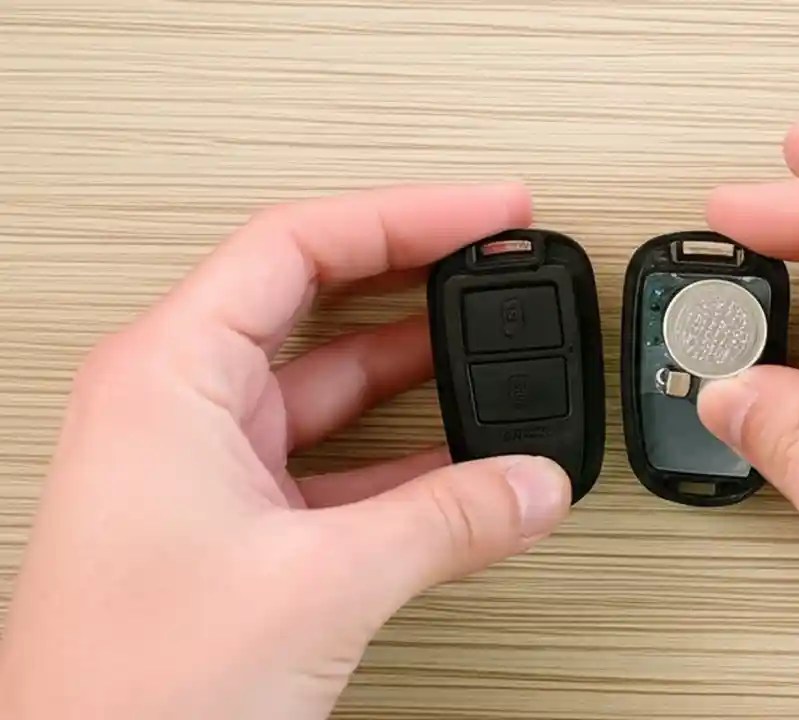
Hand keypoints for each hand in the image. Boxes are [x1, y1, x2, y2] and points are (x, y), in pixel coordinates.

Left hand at [0, 185, 571, 719]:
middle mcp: (177, 407)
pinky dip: (403, 455)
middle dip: (416, 278)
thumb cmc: (126, 693)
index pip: (298, 244)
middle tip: (499, 258)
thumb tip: (531, 483)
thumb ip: (448, 520)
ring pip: (329, 384)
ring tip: (498, 349)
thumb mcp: (319, 584)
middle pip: (315, 299)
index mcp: (166, 376)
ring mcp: (204, 467)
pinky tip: (463, 462)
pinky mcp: (233, 524)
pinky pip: (334, 459)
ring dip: (416, 370)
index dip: (406, 216)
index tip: (490, 213)